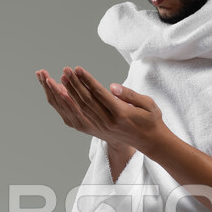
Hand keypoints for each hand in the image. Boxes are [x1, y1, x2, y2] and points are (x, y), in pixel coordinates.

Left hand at [36, 66, 167, 154]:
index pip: (100, 94)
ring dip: (69, 93)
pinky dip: (70, 104)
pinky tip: (63, 93)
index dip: (87, 81)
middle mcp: (108, 122)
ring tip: (61, 78)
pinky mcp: (97, 129)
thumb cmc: (151, 120)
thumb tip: (112, 87)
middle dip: (74, 84)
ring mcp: (101, 127)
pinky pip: (80, 115)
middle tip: (65, 70)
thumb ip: (130, 94)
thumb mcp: (148, 104)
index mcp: (121, 114)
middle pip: (86, 101)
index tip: (78, 69)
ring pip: (81, 108)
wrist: (150, 142)